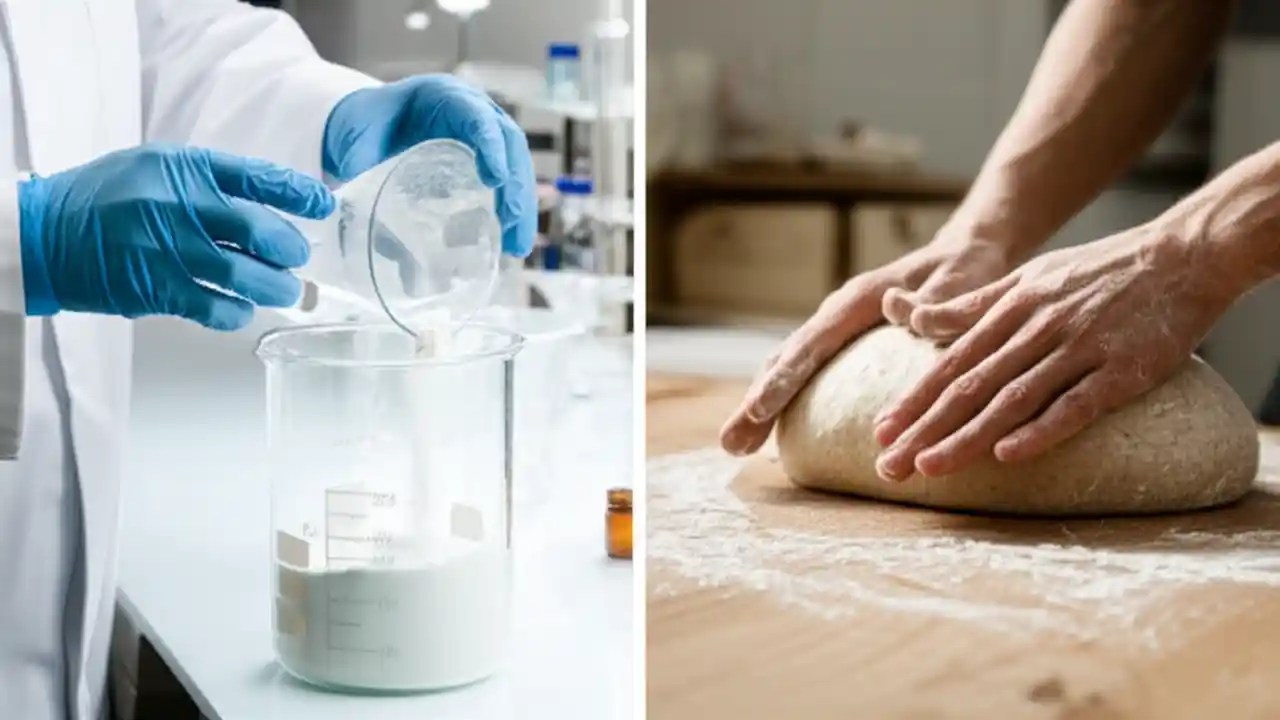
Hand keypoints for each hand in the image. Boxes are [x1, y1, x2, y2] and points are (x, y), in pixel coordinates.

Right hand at [18, 144, 333, 329]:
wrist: (44, 234)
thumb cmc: (106, 199)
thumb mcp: (157, 168)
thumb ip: (210, 181)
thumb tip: (273, 204)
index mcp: (183, 168)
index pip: (257, 176)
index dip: (298, 194)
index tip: (323, 206)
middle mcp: (179, 205)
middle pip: (261, 231)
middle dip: (291, 249)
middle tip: (298, 258)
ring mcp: (168, 250)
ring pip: (246, 275)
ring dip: (276, 287)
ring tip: (284, 290)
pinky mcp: (157, 289)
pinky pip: (216, 308)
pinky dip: (239, 312)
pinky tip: (242, 308)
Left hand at [323, 75, 535, 257]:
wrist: (365, 122)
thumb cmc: (363, 123)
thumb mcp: (356, 139)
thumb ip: (358, 167)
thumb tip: (350, 216)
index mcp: (443, 96)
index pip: (478, 117)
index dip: (492, 146)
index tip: (495, 180)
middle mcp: (471, 111)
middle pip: (508, 144)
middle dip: (516, 185)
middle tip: (512, 223)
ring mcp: (482, 134)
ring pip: (515, 165)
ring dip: (520, 206)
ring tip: (517, 246)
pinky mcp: (482, 158)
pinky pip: (506, 181)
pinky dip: (510, 210)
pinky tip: (509, 242)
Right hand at [719, 221, 1019, 455]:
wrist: (963, 253)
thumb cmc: (964, 272)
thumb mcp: (958, 283)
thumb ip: (932, 302)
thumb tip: (895, 309)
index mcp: (858, 302)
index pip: (812, 344)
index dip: (785, 379)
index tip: (759, 410)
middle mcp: (836, 315)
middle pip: (785, 360)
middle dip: (756, 403)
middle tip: (729, 444)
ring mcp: (834, 332)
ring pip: (786, 368)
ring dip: (760, 407)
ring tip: (734, 447)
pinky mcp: (840, 347)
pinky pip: (802, 374)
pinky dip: (781, 402)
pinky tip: (769, 435)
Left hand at [872, 225, 1235, 480]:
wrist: (1182, 255)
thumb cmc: (1098, 272)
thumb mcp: (1027, 277)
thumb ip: (971, 307)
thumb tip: (911, 317)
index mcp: (1011, 308)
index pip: (951, 362)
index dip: (914, 399)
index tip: (881, 431)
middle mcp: (1037, 328)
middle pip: (970, 386)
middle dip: (925, 428)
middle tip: (889, 465)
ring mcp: (1079, 348)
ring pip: (1012, 399)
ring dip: (967, 436)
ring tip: (929, 467)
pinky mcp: (1122, 370)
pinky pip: (1076, 404)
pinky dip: (1041, 430)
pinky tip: (1008, 455)